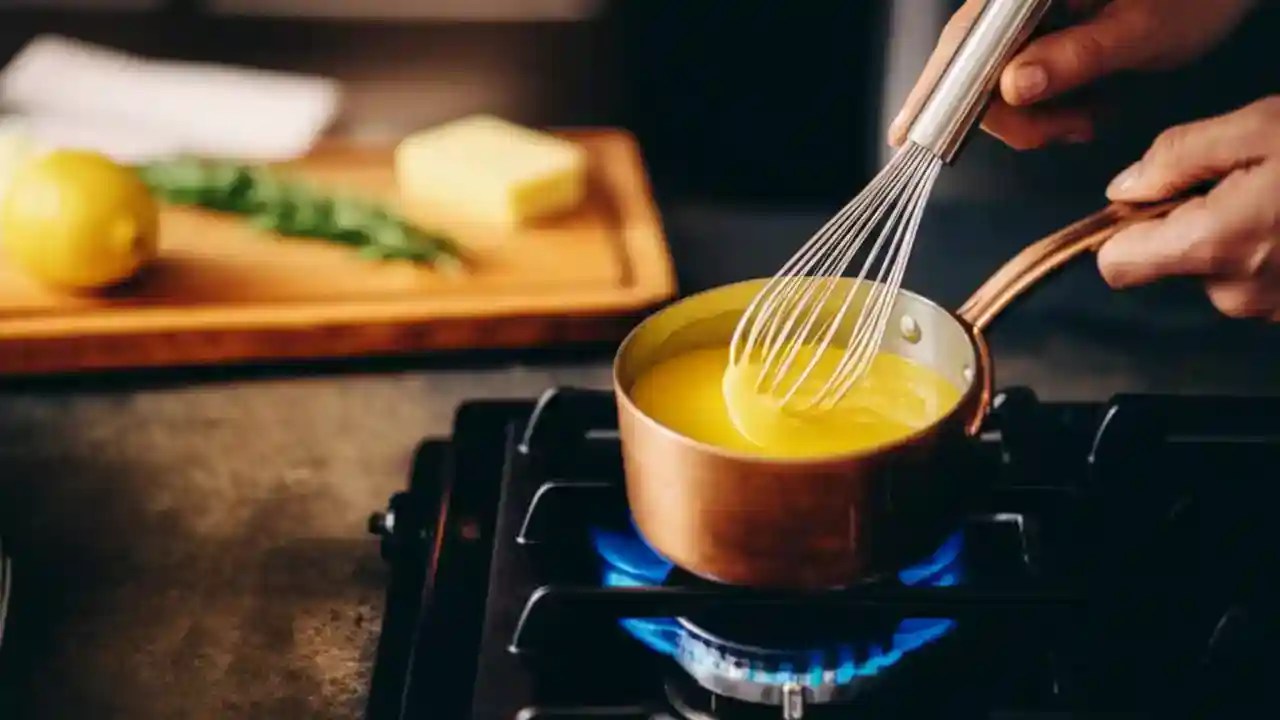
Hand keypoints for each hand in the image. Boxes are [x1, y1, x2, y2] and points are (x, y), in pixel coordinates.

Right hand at [888, 0, 1257, 149]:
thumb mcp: (1141, 31)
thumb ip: (1075, 56)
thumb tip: (1011, 88)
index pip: (966, 39)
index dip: (934, 89)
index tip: (906, 135)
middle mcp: (1016, 1)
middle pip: (973, 69)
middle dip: (1015, 116)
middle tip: (1068, 131)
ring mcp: (1023, 18)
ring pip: (994, 85)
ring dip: (1036, 118)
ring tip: (1088, 116)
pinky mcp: (1036, 37)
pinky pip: (1016, 83)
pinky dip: (1046, 108)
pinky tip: (1084, 105)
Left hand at [1097, 97, 1279, 319]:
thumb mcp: (1259, 127)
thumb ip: (1179, 155)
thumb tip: (1122, 189)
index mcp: (1214, 245)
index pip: (1116, 265)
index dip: (1122, 230)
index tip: (1151, 199)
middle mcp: (1236, 293)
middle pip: (1169, 263)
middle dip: (1192, 224)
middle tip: (1244, 184)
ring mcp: (1268, 311)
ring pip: (1214, 272)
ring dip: (1233, 237)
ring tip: (1276, 200)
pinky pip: (1254, 282)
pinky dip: (1265, 253)